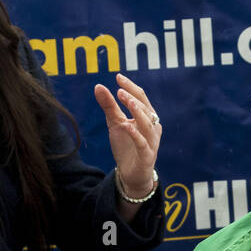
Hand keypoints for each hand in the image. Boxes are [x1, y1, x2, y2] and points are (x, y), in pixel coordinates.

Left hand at [93, 72, 161, 199]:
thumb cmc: (126, 146)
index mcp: (147, 117)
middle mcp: (152, 127)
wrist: (131, 173)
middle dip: (133, 98)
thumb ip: (109, 106)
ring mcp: (151, 142)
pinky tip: (125, 125)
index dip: (131, 87)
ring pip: (147, 124)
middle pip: (146, 109)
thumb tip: (98, 86)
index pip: (141, 98)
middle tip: (120, 90)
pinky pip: (142, 143)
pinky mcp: (147, 156)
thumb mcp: (115, 123)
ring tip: (126, 101)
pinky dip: (135, 134)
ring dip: (138, 112)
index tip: (117, 77)